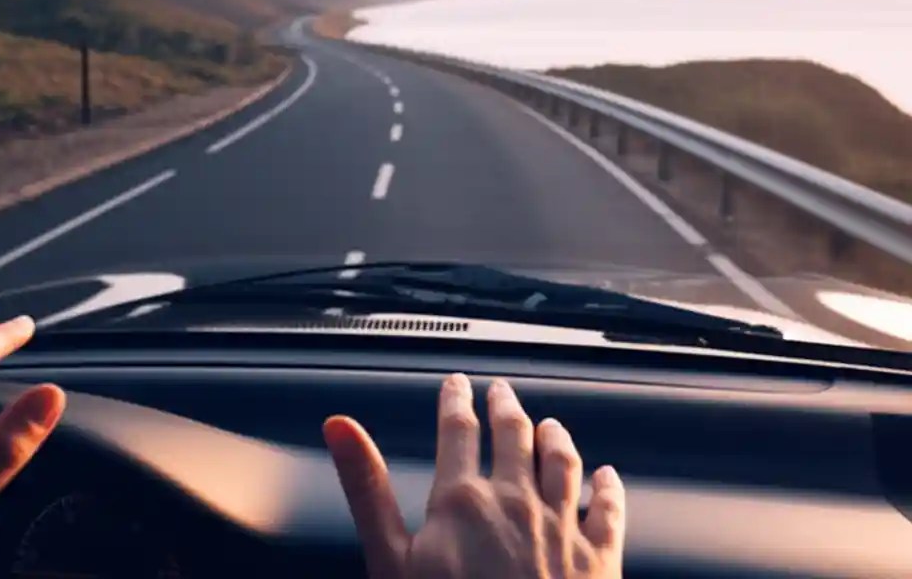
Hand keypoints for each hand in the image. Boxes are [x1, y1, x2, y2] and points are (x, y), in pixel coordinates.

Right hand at [324, 375, 625, 578]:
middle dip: (506, 409)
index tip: (456, 385)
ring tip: (550, 424)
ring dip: (556, 438)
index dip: (456, 403)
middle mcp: (517, 502)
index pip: (458, 432)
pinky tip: (608, 476)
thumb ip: (367, 489)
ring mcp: (562, 528)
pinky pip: (609, 510)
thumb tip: (338, 426)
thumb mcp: (390, 560)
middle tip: (501, 392)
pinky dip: (609, 487)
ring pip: (564, 464)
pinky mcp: (600, 559)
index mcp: (462, 500)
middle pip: (515, 437)